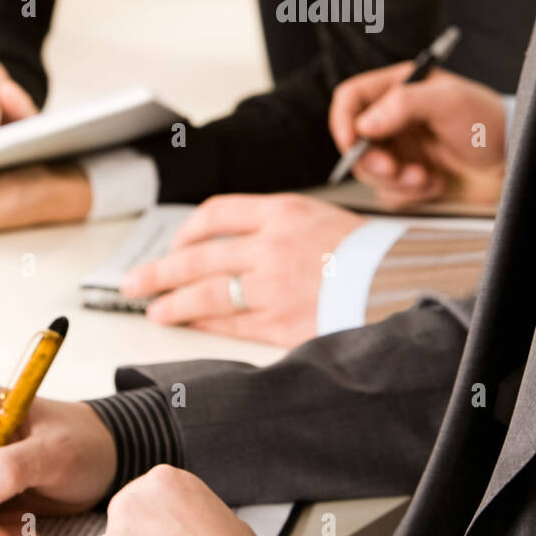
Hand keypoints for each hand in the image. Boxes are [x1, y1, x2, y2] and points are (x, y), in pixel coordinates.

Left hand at [121, 193, 360, 345]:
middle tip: (134, 281)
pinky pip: (231, 323)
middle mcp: (271, 246)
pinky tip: (190, 324)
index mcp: (281, 211)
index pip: (216, 214)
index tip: (175, 243)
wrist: (401, 281)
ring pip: (207, 293)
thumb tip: (229, 243)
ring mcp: (274, 286)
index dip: (187, 231)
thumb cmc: (365, 250)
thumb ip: (273, 225)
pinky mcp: (283, 322)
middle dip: (160, 271)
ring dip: (174, 302)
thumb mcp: (317, 216)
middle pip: (198, 256)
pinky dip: (206, 324)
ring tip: (153, 309)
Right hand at [329, 62, 506, 208]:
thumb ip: (404, 105)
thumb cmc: (485, 120)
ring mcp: (398, 150)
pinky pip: (389, 194)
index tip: (352, 143)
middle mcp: (392, 120)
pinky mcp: (407, 178)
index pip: (351, 99)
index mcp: (397, 89)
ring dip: (396, 181)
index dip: (343, 121)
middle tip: (395, 169)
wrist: (512, 158)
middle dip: (372, 161)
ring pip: (370, 173)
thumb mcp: (448, 101)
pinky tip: (436, 183)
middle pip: (354, 142)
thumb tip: (363, 124)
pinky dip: (410, 194)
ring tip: (426, 177)